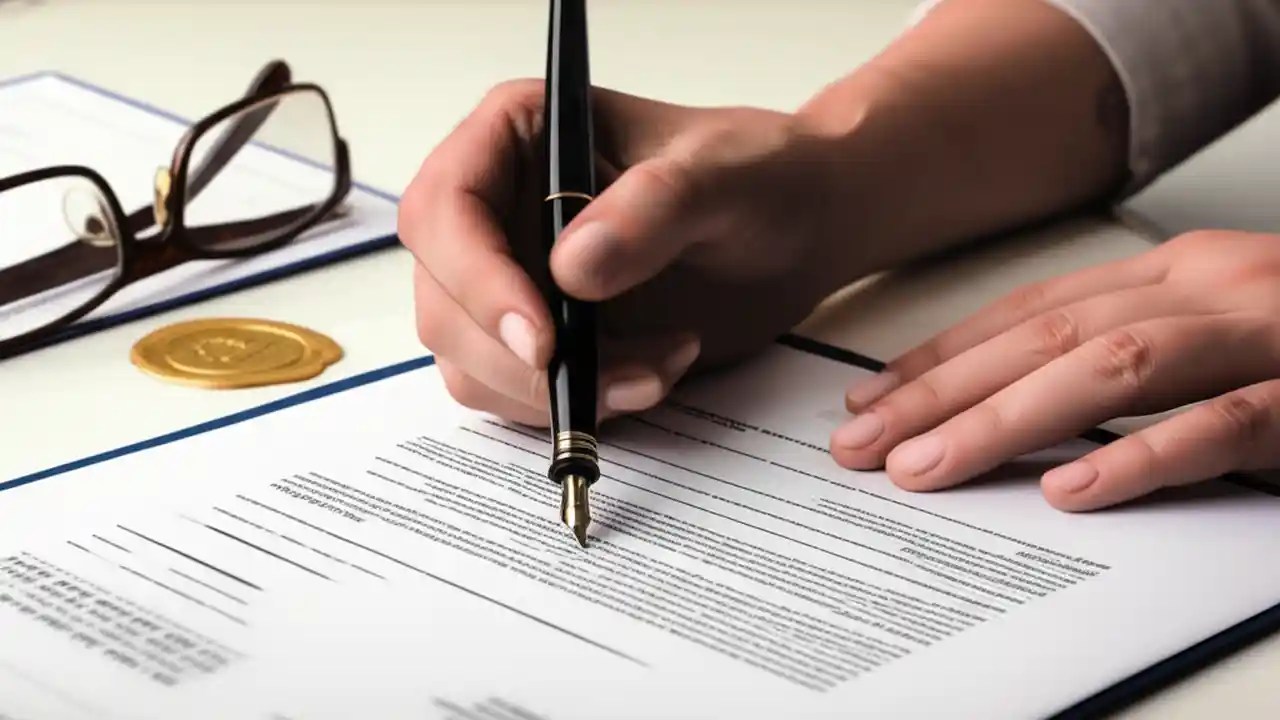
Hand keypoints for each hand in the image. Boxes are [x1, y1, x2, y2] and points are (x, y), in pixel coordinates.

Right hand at [399, 80, 854, 426]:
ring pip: (473, 361)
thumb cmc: (760, 176)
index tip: (539, 340)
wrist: (798, 230)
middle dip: (522, 359)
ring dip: (560, 391)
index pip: (445, 209)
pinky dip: (581, 405)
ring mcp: (513, 277)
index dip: (476, 280)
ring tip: (658, 368)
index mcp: (518, 135)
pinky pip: (517, 395)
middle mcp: (498, 207)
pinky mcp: (541, 335)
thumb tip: (569, 270)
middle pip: (444, 300)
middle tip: (615, 377)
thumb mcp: (722, 176)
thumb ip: (651, 210)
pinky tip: (652, 375)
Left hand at [832, 230, 1279, 509]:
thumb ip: (1122, 354)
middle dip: (940, 393)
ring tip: (928, 468)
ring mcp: (1265, 334)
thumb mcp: (1209, 330)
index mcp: (1173, 273)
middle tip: (862, 445)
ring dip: (1005, 422)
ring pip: (1109, 371)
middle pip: (1042, 339)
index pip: (1026, 311)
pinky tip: (1071, 492)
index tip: (868, 398)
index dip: (940, 355)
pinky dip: (1140, 458)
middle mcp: (1207, 287)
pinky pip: (1222, 426)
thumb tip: (1010, 409)